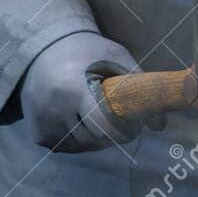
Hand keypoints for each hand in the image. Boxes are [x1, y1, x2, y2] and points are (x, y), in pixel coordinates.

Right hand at [19, 31, 142, 152]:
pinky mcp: (37, 134)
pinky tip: (80, 121)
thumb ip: (139, 84)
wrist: (45, 49)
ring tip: (98, 116)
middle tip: (120, 121)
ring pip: (80, 147)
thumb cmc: (87, 51)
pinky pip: (66, 148)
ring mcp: (42, 124)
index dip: (123, 130)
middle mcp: (53, 109)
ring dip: (95, 140)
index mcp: (72, 88)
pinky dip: (78, 141)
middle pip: (93, 140)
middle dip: (112, 136)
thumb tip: (160, 125)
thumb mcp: (115, 57)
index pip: (102, 127)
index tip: (133, 124)